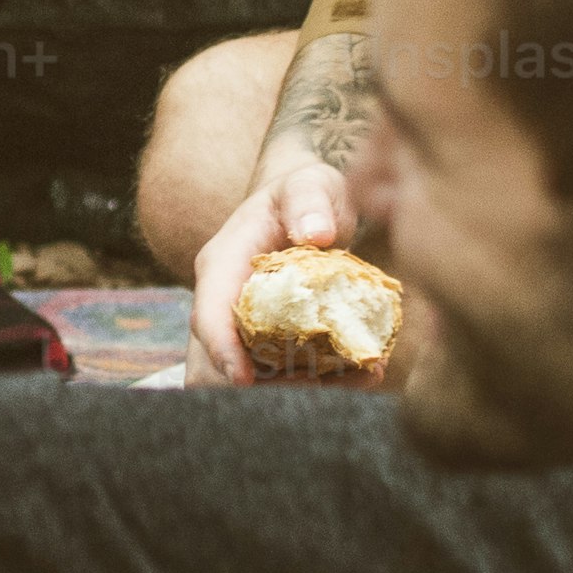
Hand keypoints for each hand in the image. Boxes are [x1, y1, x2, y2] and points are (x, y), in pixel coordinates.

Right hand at [183, 158, 359, 389]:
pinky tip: (364, 373)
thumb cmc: (307, 194)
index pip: (208, 311)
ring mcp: (246, 325)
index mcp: (222, 264)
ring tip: (360, 376)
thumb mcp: (310, 184)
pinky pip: (284, 375)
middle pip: (218, 360)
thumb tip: (315, 235)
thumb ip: (310, 200)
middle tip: (322, 387)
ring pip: (256, 375)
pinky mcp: (271, 340)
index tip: (243, 378)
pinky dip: (322, 383)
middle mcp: (226, 300)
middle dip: (261, 386)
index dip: (220, 347)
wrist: (308, 207)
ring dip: (300, 389)